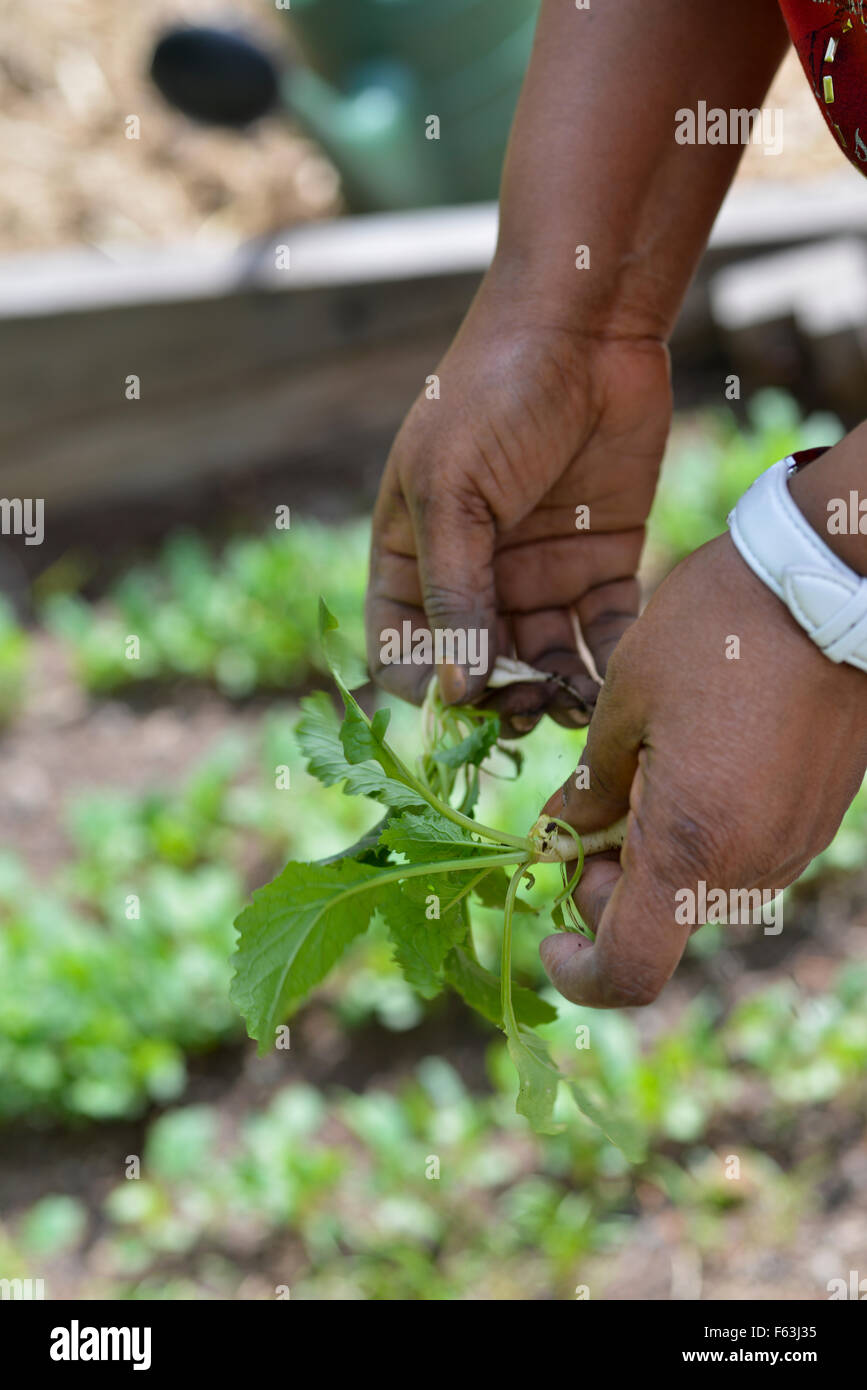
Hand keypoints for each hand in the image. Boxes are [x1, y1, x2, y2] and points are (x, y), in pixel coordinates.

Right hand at [365, 272, 671, 735]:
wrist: (587, 326)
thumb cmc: (493, 394)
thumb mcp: (453, 493)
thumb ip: (454, 596)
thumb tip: (453, 694)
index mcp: (413, 556)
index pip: (402, 650)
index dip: (424, 690)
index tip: (460, 709)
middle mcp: (473, 574)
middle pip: (476, 668)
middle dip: (499, 698)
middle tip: (529, 706)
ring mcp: (536, 571)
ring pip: (541, 661)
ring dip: (556, 690)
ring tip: (576, 700)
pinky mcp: (598, 562)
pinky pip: (601, 632)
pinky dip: (606, 660)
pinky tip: (613, 674)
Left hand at [539, 533, 866, 1005]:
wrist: (831, 580)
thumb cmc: (715, 632)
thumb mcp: (623, 702)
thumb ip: (590, 789)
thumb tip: (563, 838)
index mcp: (692, 847)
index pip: (630, 971)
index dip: (579, 973)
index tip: (550, 937)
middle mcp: (751, 865)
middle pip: (661, 929)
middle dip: (606, 893)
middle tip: (582, 821)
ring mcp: (794, 845)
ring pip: (701, 892)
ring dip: (653, 861)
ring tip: (639, 774)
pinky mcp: (817, 817)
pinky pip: (743, 855)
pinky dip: (699, 838)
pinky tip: (688, 766)